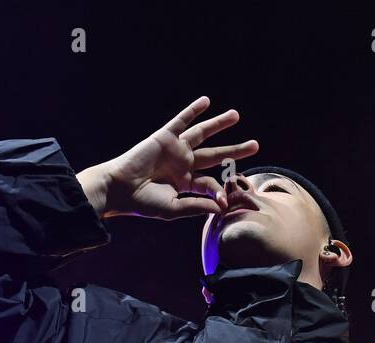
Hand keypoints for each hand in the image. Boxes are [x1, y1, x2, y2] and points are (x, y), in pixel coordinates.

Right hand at [76, 95, 258, 220]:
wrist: (119, 188)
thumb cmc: (143, 203)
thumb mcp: (173, 208)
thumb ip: (197, 205)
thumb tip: (222, 207)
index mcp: (187, 183)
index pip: (211, 183)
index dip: (220, 190)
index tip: (226, 200)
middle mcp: (184, 164)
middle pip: (215, 155)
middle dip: (235, 150)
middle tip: (255, 145)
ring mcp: (175, 149)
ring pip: (202, 134)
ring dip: (219, 124)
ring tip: (236, 115)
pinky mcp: (165, 137)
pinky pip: (181, 120)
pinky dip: (193, 110)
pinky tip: (206, 101)